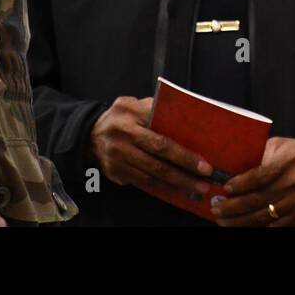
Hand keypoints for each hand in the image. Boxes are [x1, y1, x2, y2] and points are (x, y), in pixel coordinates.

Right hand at [89, 96, 213, 200]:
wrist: (89, 136)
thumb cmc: (120, 118)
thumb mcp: (133, 104)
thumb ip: (154, 108)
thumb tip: (185, 118)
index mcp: (129, 112)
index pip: (160, 130)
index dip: (182, 149)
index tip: (202, 159)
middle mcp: (122, 134)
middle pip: (158, 154)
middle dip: (184, 167)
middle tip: (205, 176)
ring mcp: (118, 156)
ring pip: (152, 173)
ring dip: (177, 182)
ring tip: (196, 188)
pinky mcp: (116, 172)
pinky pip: (143, 182)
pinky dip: (162, 187)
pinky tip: (177, 190)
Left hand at [213, 137, 294, 226]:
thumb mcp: (282, 145)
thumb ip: (260, 153)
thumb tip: (233, 166)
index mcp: (287, 161)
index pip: (260, 175)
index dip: (241, 184)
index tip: (225, 188)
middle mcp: (293, 182)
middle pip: (258, 199)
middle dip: (233, 207)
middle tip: (217, 209)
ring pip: (263, 216)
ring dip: (240, 221)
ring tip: (224, 222)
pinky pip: (276, 227)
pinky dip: (258, 228)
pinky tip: (244, 227)